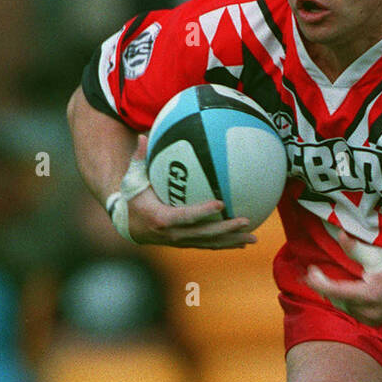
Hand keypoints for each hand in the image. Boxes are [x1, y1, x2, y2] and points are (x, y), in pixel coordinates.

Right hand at [125, 138, 255, 248]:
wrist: (128, 225)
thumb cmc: (132, 198)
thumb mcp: (132, 179)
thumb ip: (139, 159)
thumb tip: (142, 136)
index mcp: (162, 219)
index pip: (186, 216)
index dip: (203, 212)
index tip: (221, 204)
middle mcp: (174, 234)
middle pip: (205, 234)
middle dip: (226, 230)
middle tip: (246, 221)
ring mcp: (182, 242)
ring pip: (210, 243)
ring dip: (232, 241)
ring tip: (253, 238)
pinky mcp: (187, 244)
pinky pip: (209, 245)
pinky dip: (226, 244)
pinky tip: (243, 241)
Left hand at [306, 228, 381, 325]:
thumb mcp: (376, 256)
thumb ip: (355, 249)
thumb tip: (340, 235)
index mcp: (369, 294)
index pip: (335, 292)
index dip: (318, 283)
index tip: (308, 273)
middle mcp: (369, 311)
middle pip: (337, 300)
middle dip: (323, 287)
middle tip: (313, 273)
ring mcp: (371, 320)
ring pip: (343, 307)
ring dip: (334, 294)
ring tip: (325, 281)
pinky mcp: (373, 323)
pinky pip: (352, 311)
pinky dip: (345, 301)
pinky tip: (341, 291)